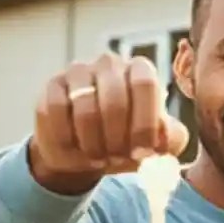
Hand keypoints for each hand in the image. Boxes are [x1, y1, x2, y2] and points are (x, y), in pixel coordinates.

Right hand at [29, 54, 189, 193]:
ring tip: (99, 157)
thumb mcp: (156, 146)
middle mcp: (110, 64)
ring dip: (93, 143)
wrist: (85, 153)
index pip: (145, 84)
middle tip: (117, 158)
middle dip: (118, 138)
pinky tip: (75, 147)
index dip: (144, 123)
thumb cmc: (127, 144)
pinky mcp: (52, 86)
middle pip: (116, 98)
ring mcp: (78, 71)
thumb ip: (170, 139)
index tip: (142, 153)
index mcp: (140, 71)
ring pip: (85, 108)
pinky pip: (58, 111)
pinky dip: (68, 137)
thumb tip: (163, 137)